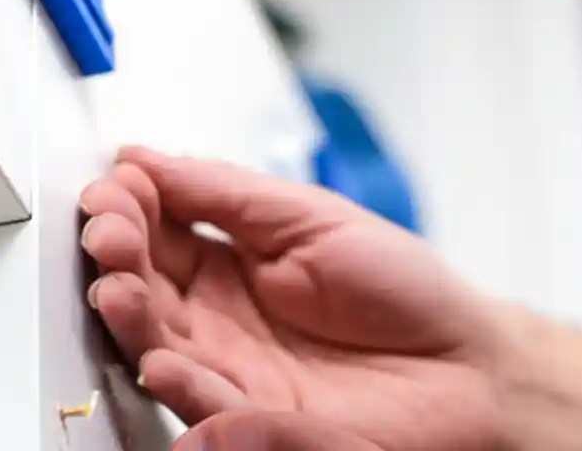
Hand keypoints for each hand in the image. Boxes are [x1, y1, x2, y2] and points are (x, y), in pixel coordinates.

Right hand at [80, 147, 508, 449]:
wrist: (473, 371)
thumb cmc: (405, 293)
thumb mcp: (308, 216)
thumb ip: (223, 191)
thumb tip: (144, 157)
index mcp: (227, 265)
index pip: (155, 232)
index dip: (129, 207)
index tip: (115, 186)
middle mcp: (216, 320)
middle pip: (143, 287)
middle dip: (116, 255)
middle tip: (108, 229)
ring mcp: (230, 373)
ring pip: (158, 347)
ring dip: (130, 317)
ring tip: (120, 285)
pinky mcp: (256, 426)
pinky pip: (206, 410)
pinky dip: (180, 389)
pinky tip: (162, 361)